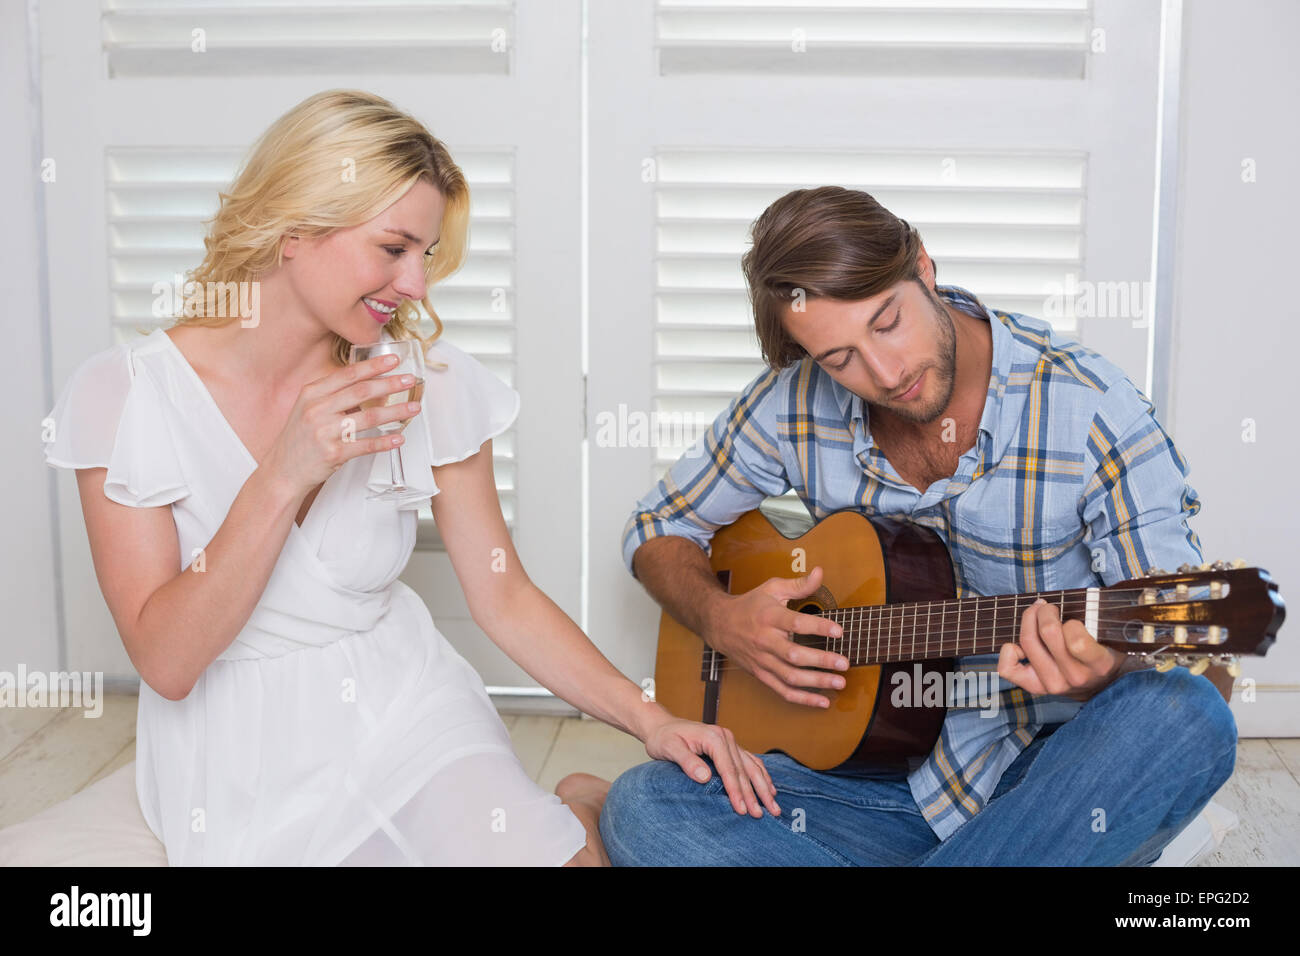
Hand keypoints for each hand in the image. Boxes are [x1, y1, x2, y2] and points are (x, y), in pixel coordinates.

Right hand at [261, 353, 421, 494]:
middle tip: (409, 380)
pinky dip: (385, 442)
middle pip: (361, 392)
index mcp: (311, 394)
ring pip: (368, 418)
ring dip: (395, 411)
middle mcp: (317, 410)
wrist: (283, 470)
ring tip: (413, 408)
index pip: (347, 374)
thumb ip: (333, 395)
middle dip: (389, 384)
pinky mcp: (333, 454)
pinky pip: (366, 445)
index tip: (394, 360)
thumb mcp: (308, 408)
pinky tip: (399, 438)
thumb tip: (369, 384)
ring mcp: (324, 432)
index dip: (373, 366)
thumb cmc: (300, 438)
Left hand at [642, 715, 780, 817]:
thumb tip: (705, 778)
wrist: (661, 726)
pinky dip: (761, 776)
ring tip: (774, 807)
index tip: (741, 809)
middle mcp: (726, 737)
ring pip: (752, 767)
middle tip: (760, 815)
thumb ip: (687, 762)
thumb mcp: (670, 748)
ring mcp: (730, 741)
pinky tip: (769, 789)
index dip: (736, 791)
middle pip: (743, 770)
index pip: (729, 769)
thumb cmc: (664, 738)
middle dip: (754, 794)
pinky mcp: (730, 746)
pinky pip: (750, 762)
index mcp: (714, 737)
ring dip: (763, 788)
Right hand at [705, 566, 848, 707]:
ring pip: (790, 677)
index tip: (839, 631)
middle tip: (844, 663)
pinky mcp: (761, 675)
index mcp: (769, 617)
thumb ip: (799, 584)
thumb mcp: (772, 588)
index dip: (818, 627)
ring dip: (816, 682)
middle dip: (821, 661)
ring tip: (840, 682)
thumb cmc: (751, 605)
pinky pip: (782, 691)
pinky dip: (803, 699)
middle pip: (794, 655)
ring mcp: (762, 661)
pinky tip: (823, 701)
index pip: (795, 623)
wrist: (719, 624)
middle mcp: (765, 641)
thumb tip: (820, 572)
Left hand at [998, 598, 1126, 701]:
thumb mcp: (1113, 635)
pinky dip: (1008, 651)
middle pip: (1047, 633)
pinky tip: (1019, 645)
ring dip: (1028, 620)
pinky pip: (1008, 669)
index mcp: (1099, 664)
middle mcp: (1076, 677)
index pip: (1076, 641)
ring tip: (1036, 615)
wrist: (1101, 686)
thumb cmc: (1104, 651)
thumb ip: (1105, 616)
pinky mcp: (1036, 688)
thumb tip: (1108, 593)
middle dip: (1045, 610)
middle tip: (1049, 607)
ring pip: (1028, 643)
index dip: (1070, 623)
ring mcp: (1054, 685)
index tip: (1074, 619)